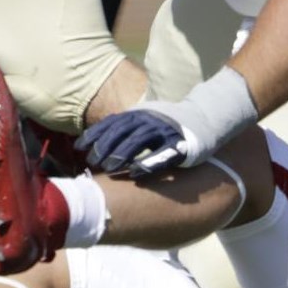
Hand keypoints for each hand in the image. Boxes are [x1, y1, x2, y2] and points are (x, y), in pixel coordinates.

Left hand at [77, 67, 255, 176]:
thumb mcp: (146, 120)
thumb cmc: (170, 123)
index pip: (112, 123)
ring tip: (108, 169)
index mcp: (139, 114)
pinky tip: (136, 174)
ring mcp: (165, 130)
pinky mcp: (180, 145)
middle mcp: (150, 119)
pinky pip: (161, 155)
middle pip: (122, 132)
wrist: (206, 117)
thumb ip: (127, 127)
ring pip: (138, 142)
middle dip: (105, 147)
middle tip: (92, 162)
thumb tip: (99, 141)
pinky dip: (148, 164)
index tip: (80, 147)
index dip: (95, 135)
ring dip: (122, 155)